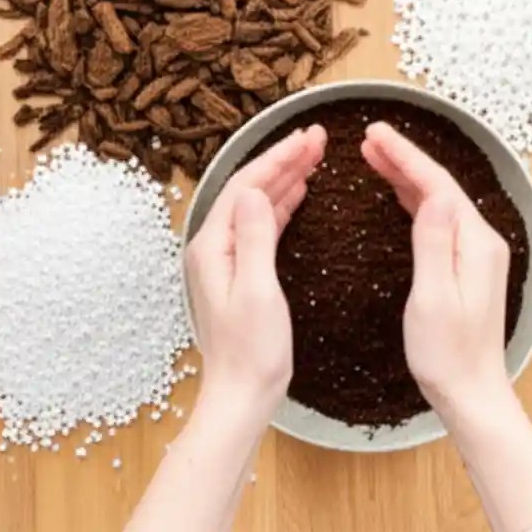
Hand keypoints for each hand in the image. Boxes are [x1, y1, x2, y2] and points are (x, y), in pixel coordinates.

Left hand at [185, 125, 326, 419]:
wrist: (242, 394)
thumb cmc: (252, 352)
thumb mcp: (258, 292)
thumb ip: (255, 239)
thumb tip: (255, 190)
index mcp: (213, 247)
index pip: (245, 186)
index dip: (278, 158)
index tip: (309, 138)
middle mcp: (214, 247)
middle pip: (249, 188)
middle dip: (283, 160)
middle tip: (318, 137)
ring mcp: (226, 259)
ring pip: (256, 204)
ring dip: (284, 177)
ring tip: (314, 155)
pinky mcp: (241, 272)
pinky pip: (260, 224)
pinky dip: (281, 203)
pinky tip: (298, 193)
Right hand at [360, 122, 511, 412]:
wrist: (471, 393)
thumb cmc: (447, 354)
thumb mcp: (433, 297)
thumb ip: (433, 242)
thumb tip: (434, 194)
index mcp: (476, 244)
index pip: (437, 184)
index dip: (405, 155)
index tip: (375, 133)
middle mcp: (482, 242)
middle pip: (439, 186)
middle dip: (404, 159)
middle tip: (369, 137)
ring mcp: (476, 254)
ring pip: (439, 201)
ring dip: (408, 176)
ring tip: (375, 155)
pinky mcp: (466, 268)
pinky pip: (439, 221)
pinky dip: (415, 201)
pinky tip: (399, 194)